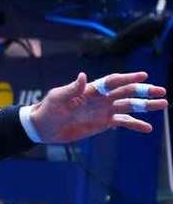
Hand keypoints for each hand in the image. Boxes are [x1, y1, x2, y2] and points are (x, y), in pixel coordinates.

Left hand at [29, 71, 167, 141]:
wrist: (43, 128)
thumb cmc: (48, 109)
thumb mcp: (57, 98)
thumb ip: (72, 88)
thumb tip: (83, 76)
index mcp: (91, 89)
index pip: (113, 81)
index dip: (128, 77)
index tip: (143, 76)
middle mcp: (101, 98)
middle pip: (127, 92)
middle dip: (144, 91)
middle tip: (161, 91)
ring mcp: (104, 111)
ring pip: (129, 106)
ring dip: (146, 106)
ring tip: (163, 105)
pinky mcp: (103, 124)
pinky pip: (123, 123)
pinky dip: (135, 124)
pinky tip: (148, 127)